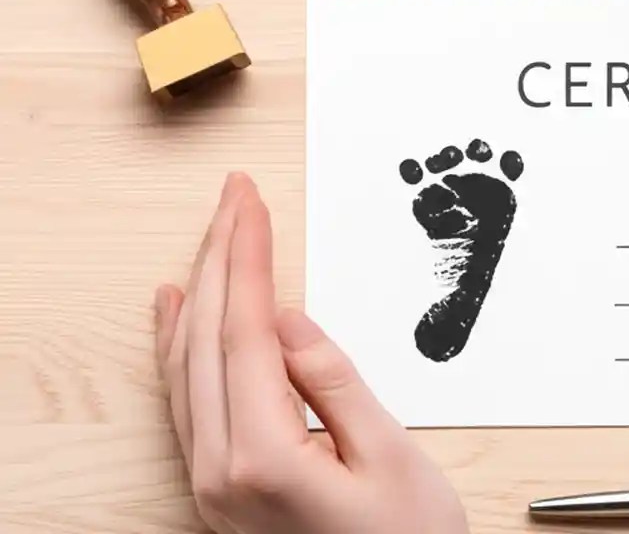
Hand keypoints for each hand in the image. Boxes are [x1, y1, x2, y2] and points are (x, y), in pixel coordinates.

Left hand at [154, 173, 467, 533]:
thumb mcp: (390, 458)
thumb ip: (334, 383)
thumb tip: (289, 319)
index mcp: (264, 458)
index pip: (245, 331)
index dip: (247, 258)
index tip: (250, 204)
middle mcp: (221, 472)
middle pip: (208, 339)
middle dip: (220, 258)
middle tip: (233, 198)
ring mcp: (212, 484)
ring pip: (188, 365)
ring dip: (200, 293)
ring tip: (210, 236)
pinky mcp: (219, 489)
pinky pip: (185, 400)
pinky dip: (180, 347)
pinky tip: (178, 314)